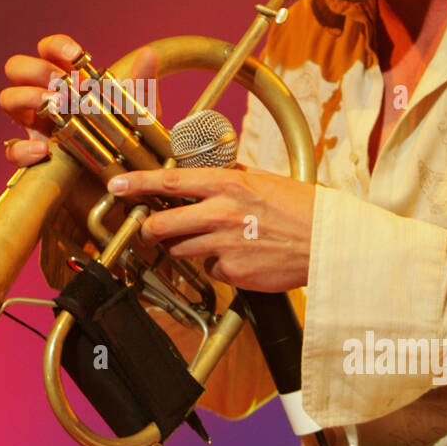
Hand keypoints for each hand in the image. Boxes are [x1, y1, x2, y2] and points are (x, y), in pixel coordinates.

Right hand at [0, 33, 158, 166]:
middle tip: (62, 84)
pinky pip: (13, 150)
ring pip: (8, 99)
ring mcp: (35, 127)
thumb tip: (147, 54)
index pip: (48, 51)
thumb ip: (140, 85)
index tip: (77, 56)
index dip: (56, 46)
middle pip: (17, 68)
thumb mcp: (138, 115)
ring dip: (26, 96)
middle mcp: (46, 99)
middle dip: (36, 69)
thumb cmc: (128, 144)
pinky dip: (23, 148)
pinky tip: (44, 150)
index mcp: (67, 82)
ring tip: (54, 106)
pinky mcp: (33, 159)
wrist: (122, 189)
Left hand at [106, 165, 315, 291]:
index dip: (137, 183)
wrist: (330, 244)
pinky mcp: (233, 273)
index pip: (169, 182)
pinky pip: (210, 270)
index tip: (116, 185)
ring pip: (181, 250)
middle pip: (162, 224)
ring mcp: (224, 246)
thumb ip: (232, 177)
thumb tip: (210, 172)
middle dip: (150, 229)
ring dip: (187, 247)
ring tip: (214, 240)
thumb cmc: (303, 209)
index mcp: (228, 185)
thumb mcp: (264, 180)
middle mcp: (221, 214)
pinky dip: (218, 266)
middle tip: (150, 228)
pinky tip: (240, 257)